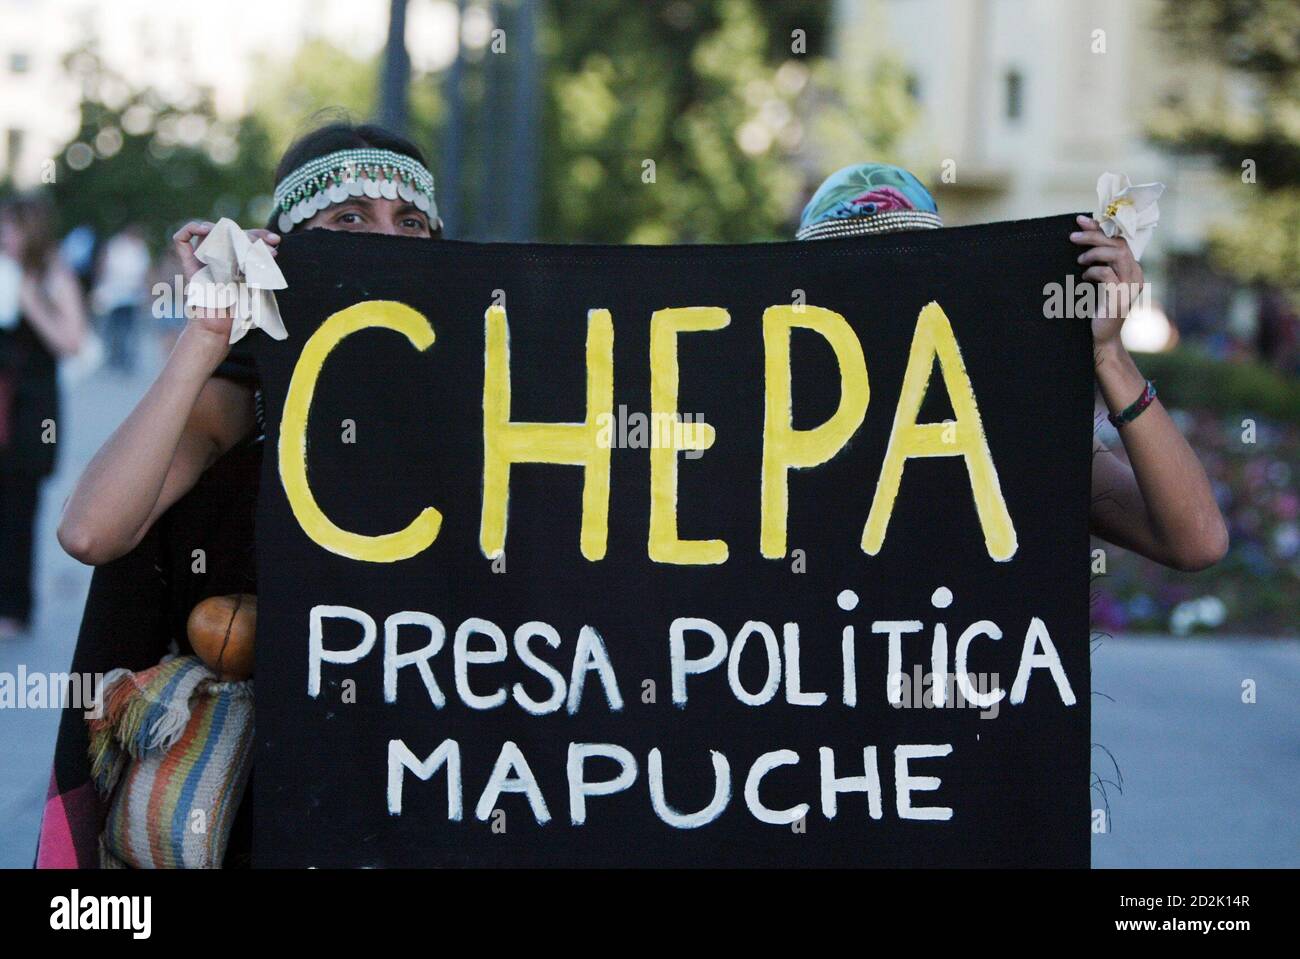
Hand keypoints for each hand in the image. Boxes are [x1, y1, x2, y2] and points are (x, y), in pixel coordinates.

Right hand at [172, 220, 279, 341]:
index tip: (276, 241)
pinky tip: (206, 230)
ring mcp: (201, 258)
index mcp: (233, 257)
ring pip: (211, 231)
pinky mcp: (188, 263)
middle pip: (230, 232)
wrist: (222, 324)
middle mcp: (217, 255)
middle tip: (271, 245)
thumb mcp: (256, 280)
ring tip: (250, 244)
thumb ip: (260, 264)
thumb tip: (273, 249)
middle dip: (253, 236)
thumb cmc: (240, 307)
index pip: (244, 237)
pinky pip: (181, 239)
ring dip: (231, 232)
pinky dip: (192, 229)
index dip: (260, 235)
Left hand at [1069, 214, 1142, 345]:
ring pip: (1117, 254)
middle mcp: (1135, 275)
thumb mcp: (1098, 283)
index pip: (1119, 241)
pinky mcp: (1120, 297)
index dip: (1101, 229)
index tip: (1081, 221)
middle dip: (1095, 235)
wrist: (1101, 339)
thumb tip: (1083, 241)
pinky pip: (1107, 274)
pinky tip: (1084, 277)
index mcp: (1131, 269)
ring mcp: (1130, 286)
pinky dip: (1093, 271)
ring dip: (1095, 251)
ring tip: (1079, 259)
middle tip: (1073, 235)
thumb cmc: (1097, 311)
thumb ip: (1098, 264)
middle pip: (1119, 244)